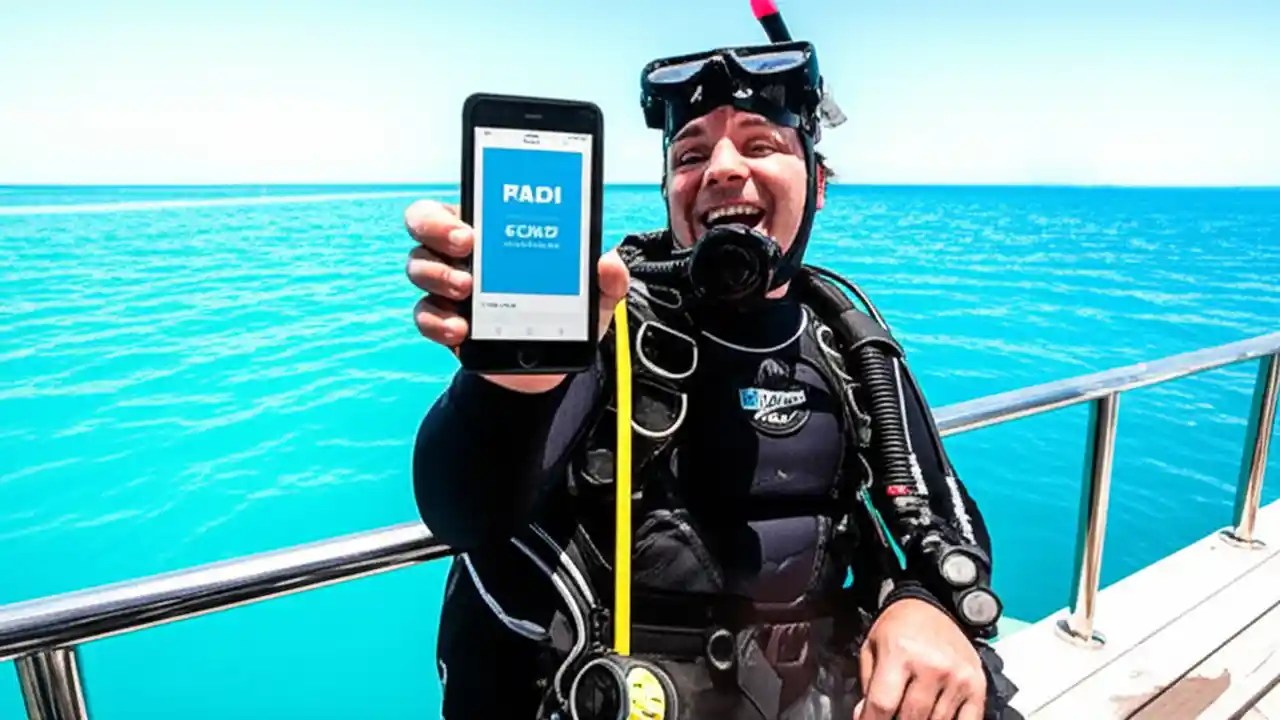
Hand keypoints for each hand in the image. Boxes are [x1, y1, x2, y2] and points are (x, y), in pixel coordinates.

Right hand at [404, 199, 629, 393]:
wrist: (546, 362)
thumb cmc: (561, 312)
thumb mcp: (591, 296)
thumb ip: (606, 279)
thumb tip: (608, 262)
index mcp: (490, 230)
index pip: (456, 203)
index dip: (451, 208)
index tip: (473, 228)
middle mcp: (460, 252)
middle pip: (422, 224)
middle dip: (435, 229)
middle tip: (467, 247)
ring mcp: (447, 286)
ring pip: (419, 267)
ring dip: (438, 275)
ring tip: (467, 290)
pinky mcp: (445, 322)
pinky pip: (424, 315)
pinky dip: (437, 322)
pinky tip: (459, 330)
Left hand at [854, 599, 985, 719]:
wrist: (928, 608)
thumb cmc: (896, 629)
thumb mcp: (871, 650)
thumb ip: (868, 686)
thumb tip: (866, 717)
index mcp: (900, 653)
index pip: (883, 704)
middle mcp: (932, 665)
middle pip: (911, 718)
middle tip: (891, 716)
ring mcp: (958, 677)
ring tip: (911, 712)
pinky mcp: (977, 685)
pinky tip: (935, 718)